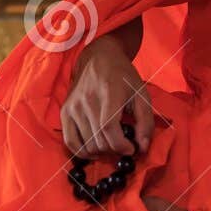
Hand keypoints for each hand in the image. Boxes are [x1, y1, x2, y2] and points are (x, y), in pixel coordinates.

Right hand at [61, 32, 155, 158]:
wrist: (99, 58)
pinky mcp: (65, 112)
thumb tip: (143, 147)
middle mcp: (87, 100)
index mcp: (109, 92)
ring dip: (102, 152)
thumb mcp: (141, 94)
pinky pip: (70, 142)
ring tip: (111, 144)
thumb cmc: (123, 77)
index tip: (131, 149)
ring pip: (86, 144)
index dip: (121, 145)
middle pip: (98, 140)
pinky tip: (95, 149)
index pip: (109, 128)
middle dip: (115, 150)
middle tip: (123, 145)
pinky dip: (83, 152)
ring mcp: (73, 106)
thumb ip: (146, 121)